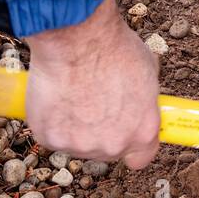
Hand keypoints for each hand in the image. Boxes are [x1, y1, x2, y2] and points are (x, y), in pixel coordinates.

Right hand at [25, 0, 160, 168]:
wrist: (77, 39)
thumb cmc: (115, 49)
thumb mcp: (148, 74)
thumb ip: (143, 101)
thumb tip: (138, 103)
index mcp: (142, 132)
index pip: (140, 158)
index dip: (132, 143)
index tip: (125, 130)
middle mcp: (113, 145)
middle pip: (107, 150)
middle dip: (101, 130)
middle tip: (94, 101)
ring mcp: (80, 145)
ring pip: (78, 142)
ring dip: (75, 125)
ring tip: (74, 93)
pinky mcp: (50, 138)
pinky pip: (52, 134)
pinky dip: (52, 119)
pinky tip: (56, 96)